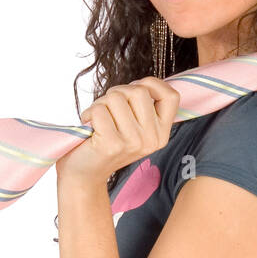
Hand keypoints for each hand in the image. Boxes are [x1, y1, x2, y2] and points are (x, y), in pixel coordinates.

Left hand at [56, 77, 180, 184]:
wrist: (85, 173)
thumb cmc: (107, 142)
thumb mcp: (135, 128)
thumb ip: (144, 108)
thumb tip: (143, 83)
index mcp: (161, 134)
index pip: (171, 96)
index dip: (152, 84)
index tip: (134, 92)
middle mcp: (151, 140)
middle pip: (139, 91)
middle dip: (118, 92)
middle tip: (109, 108)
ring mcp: (133, 143)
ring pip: (116, 97)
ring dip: (101, 103)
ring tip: (99, 118)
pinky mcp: (112, 144)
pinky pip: (100, 110)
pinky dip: (89, 113)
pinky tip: (89, 125)